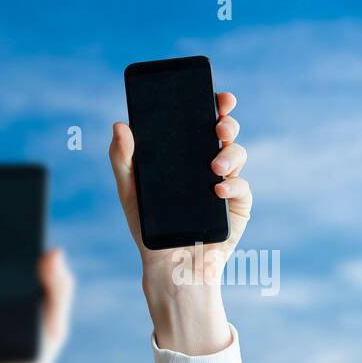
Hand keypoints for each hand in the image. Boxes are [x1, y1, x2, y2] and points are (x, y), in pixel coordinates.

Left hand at [108, 92, 248, 354]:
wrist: (168, 267)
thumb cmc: (149, 227)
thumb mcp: (130, 190)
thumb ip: (123, 158)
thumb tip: (119, 125)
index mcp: (186, 155)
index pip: (202, 121)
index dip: (214, 104)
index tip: (217, 95)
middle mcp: (209, 164)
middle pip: (225, 133)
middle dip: (227, 123)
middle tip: (219, 126)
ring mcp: (226, 184)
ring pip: (238, 155)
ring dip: (230, 153)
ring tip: (215, 165)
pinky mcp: (237, 207)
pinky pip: (242, 188)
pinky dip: (232, 185)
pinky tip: (217, 189)